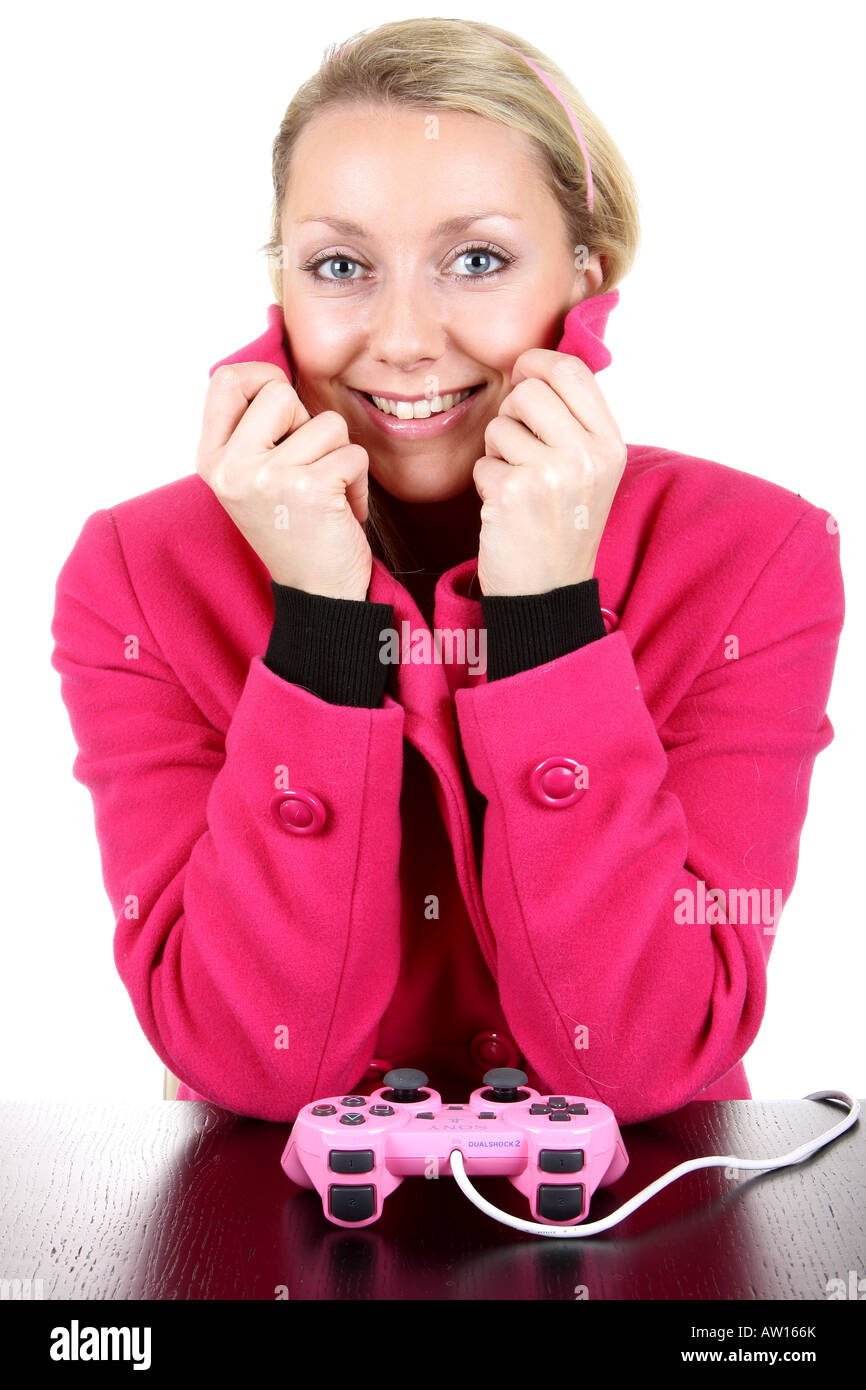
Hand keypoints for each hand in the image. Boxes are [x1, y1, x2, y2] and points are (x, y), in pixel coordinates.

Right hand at [195, 363, 372, 600]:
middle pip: (280, 391)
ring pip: (327, 423)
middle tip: (305, 467)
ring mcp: (268, 477)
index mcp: (212, 460)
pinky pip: (353, 454)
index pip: (225, 380)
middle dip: (306, 423)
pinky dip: (359, 482)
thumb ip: (253, 431)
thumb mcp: (252, 479)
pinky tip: (342, 511)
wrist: (317, 595)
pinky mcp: (311, 488)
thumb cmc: (293, 529)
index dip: (261, 377)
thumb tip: (275, 376)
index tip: (282, 406)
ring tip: (325, 493)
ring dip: (338, 456)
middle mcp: (232, 467)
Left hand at [473, 350, 626, 595]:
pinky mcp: (514, 494)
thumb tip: (533, 365)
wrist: (548, 591)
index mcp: (610, 444)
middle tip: (518, 446)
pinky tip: (506, 508)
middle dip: (511, 412)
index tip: (522, 373)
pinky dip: (486, 483)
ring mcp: (551, 475)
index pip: (573, 371)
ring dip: (497, 451)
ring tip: (516, 483)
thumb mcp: (590, 470)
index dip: (538, 362)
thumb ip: (573, 420)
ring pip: (500, 426)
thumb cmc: (562, 524)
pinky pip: (482, 463)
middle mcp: (587, 456)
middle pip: (530, 391)